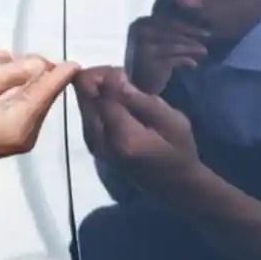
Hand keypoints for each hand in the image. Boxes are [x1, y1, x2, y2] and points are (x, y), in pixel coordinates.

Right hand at [0, 54, 79, 185]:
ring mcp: (14, 140)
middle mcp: (25, 135)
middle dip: (34, 69)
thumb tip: (41, 66)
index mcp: (21, 124)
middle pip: (43, 95)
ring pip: (29, 100)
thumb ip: (11, 76)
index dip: (61, 71)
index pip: (51, 91)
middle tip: (10, 51)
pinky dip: (11, 91)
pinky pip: (17, 109)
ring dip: (19, 77)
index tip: (76, 59)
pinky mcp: (2, 139)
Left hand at [74, 66, 202, 195]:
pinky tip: (121, 105)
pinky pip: (87, 109)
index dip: (109, 75)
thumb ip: (141, 100)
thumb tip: (113, 78)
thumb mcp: (172, 121)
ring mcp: (91, 142)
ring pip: (82, 98)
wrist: (171, 184)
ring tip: (126, 94)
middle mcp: (98, 140)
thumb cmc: (178, 150)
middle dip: (101, 78)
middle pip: (83, 92)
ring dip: (100, 89)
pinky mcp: (91, 142)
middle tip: (126, 82)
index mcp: (121, 136)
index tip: (128, 76)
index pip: (99, 92)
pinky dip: (100, 100)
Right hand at [126, 15, 209, 93]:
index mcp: (139, 24)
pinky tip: (194, 64)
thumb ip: (167, 31)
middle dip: (192, 33)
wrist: (134, 87)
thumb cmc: (147, 62)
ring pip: (175, 44)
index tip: (201, 27)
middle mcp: (140, 32)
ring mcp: (144, 46)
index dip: (186, 24)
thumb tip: (193, 19)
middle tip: (208, 35)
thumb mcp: (153, 41)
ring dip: (192, 48)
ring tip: (204, 51)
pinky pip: (175, 59)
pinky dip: (186, 61)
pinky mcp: (151, 61)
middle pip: (173, 29)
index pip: (167, 20)